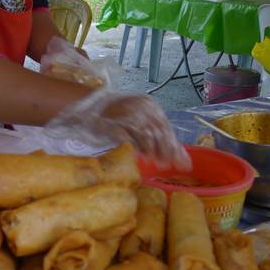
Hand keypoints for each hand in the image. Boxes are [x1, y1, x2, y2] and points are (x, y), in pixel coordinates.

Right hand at [44, 89, 190, 168]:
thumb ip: (159, 139)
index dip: (174, 146)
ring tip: (151, 160)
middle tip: (164, 165)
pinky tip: (137, 155)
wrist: (85, 109)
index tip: (181, 163)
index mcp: (149, 104)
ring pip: (145, 134)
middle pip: (158, 131)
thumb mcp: (139, 124)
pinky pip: (126, 137)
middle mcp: (140, 107)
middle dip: (165, 150)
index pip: (166, 127)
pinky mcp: (112, 124)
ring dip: (150, 150)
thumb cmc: (115, 118)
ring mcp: (125, 114)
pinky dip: (133, 147)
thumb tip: (184, 161)